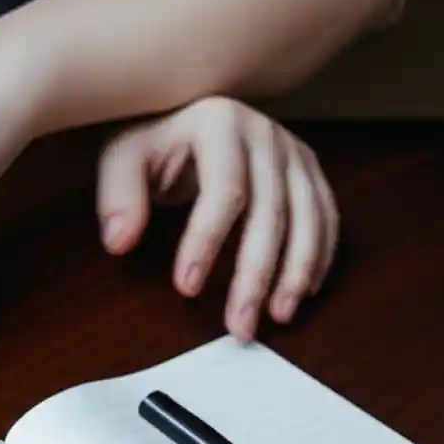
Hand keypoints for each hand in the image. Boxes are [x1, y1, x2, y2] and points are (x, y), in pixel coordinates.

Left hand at [96, 96, 338, 340]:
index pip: (223, 190)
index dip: (207, 241)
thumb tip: (119, 241)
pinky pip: (325, 216)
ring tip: (278, 317)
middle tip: (239, 324)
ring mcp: (293, 151)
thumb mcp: (124, 159)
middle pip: (270, 212)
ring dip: (296, 273)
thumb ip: (118, 195)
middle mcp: (265, 134)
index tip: (186, 288)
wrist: (188, 118)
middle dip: (256, 275)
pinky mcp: (309, 170)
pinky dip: (319, 256)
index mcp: (219, 123)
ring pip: (307, 218)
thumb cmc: (156, 146)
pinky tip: (304, 291)